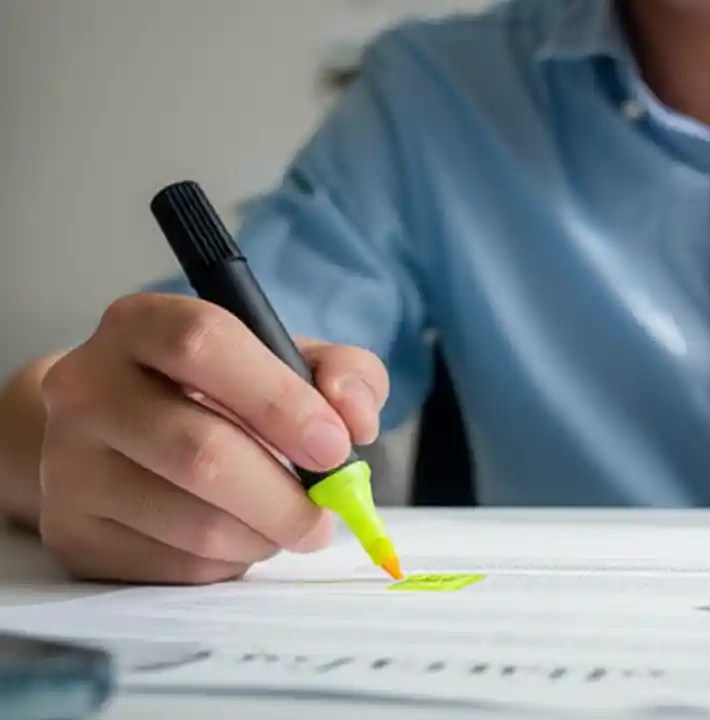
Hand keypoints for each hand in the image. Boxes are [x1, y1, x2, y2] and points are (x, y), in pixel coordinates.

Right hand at [37, 293, 388, 583]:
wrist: (116, 437)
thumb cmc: (218, 392)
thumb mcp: (284, 360)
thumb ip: (341, 372)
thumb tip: (356, 420)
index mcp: (140, 324)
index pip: (204, 345)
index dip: (280, 400)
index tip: (334, 445)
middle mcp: (87, 387)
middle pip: (201, 451)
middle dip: (286, 496)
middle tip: (325, 514)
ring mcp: (69, 464)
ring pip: (196, 522)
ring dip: (266, 535)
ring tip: (285, 523)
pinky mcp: (73, 533)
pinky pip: (179, 565)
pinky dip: (232, 562)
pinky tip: (239, 537)